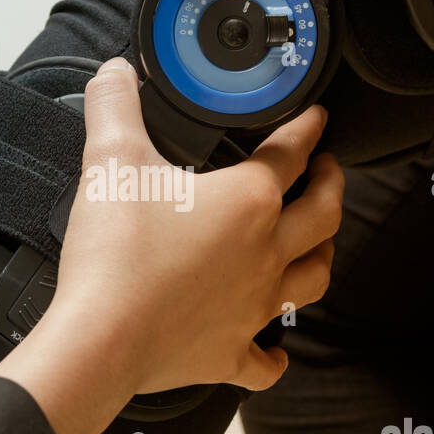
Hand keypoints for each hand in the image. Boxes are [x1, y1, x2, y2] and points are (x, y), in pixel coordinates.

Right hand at [0, 57, 343, 433]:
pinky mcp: (229, 352)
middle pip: (323, 215)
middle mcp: (265, 253)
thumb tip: (114, 72)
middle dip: (333, 186)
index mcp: (247, 202)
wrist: (100, 339)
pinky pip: (266, 361)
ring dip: (322, 256)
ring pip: (312, 280)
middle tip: (329, 171)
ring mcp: (253, 307)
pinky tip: (274, 351)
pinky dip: (273, 356)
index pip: (291, 154)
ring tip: (319, 242)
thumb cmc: (115, 253)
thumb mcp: (111, 161)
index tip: (317, 117)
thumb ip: (115, 107)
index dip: (308, 128)